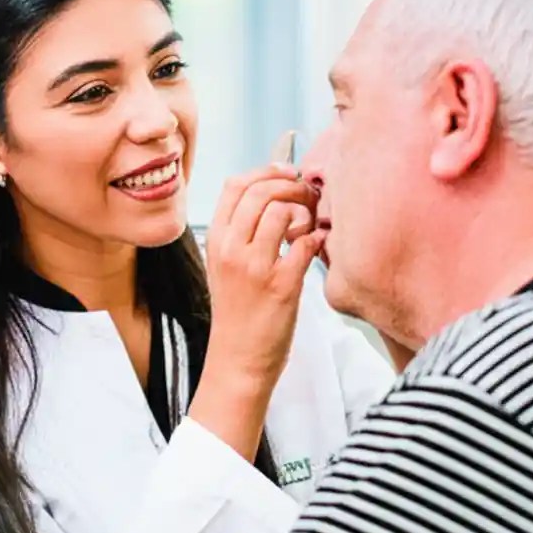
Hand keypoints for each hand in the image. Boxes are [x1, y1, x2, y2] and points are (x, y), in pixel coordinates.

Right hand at [187, 165, 325, 459]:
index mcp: (215, 241)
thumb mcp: (224, 267)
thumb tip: (272, 193)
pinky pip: (305, 242)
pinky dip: (317, 237)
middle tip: (308, 195)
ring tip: (310, 225)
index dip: (265, 172)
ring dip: (305, 210)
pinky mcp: (282, 285)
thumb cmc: (238, 312)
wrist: (238, 359)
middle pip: (261, 190)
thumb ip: (240, 232)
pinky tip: (317, 245)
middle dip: (291, 185)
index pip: (235, 185)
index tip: (286, 175)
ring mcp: (255, 267)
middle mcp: (231, 249)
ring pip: (282, 210)